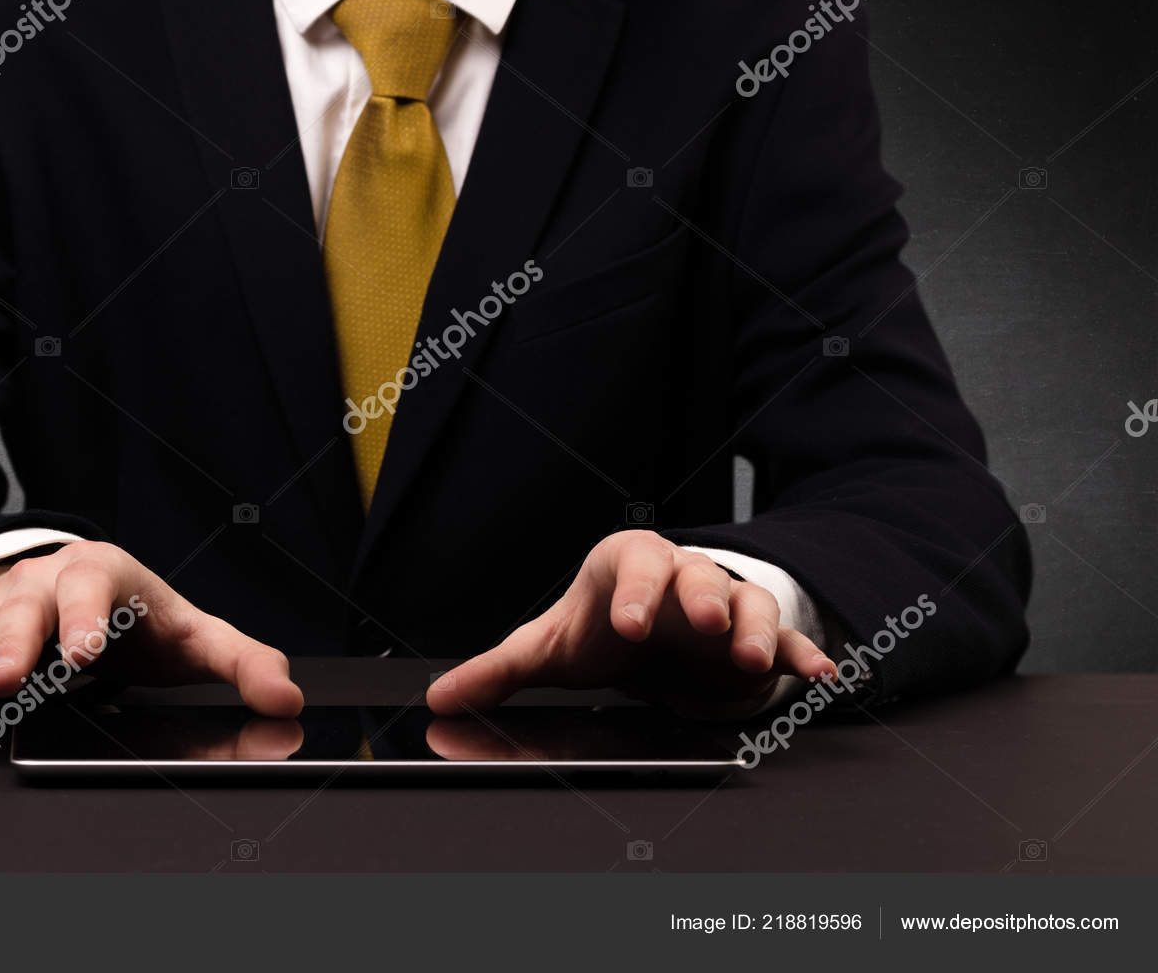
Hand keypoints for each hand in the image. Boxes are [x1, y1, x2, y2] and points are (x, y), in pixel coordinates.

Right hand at [0, 541, 302, 717]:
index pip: (94, 588)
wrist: (87, 595)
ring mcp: (1, 606)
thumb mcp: (197, 637)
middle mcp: (46, 582)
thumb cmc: (144, 619)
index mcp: (104, 573)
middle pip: (27, 608)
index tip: (84, 653)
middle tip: (10, 681)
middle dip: (15, 644)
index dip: (87, 619)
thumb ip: (245, 663)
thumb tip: (286, 697)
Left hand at [426, 531, 835, 718]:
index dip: (634, 593)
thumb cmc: (599, 627)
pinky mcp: (757, 639)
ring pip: (748, 603)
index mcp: (626, 568)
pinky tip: (820, 674)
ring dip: (756, 628)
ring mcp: (725, 605)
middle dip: (701, 598)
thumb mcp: (548, 647)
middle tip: (704, 624)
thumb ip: (497, 671)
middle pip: (695, 575)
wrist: (654, 629)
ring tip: (756, 659)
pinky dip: (801, 653)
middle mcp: (680, 577)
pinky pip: (786, 639)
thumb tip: (441, 697)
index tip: (628, 625)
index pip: (632, 566)